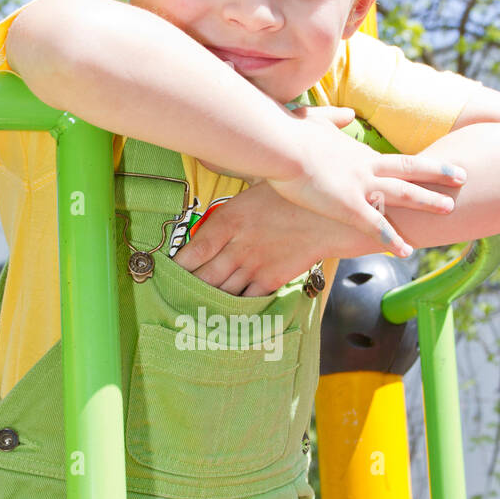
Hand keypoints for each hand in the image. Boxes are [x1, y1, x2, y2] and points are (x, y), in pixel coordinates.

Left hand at [171, 177, 411, 297]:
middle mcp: (236, 247)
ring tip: (191, 313)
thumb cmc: (296, 193)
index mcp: (227, 220)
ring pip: (221, 292)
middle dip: (185, 291)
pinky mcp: (272, 280)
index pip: (191, 251)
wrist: (334, 213)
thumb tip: (212, 184)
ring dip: (206, 303)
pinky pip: (246, 299)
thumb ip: (233, 201)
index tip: (165, 275)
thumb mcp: (256, 186)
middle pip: (201, 277)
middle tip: (170, 301)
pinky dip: (233, 308)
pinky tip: (224, 315)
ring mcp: (254, 266)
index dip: (175, 268)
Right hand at [269, 103, 464, 252]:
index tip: (442, 166)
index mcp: (359, 154)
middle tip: (464, 177)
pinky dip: (392, 239)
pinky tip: (406, 252)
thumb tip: (349, 114)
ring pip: (402, 195)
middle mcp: (367, 168)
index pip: (399, 161)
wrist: (280, 145)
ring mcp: (360, 186)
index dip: (423, 164)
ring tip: (450, 210)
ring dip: (427, 202)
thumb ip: (336, 118)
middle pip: (411, 171)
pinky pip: (375, 226)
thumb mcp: (317, 120)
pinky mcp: (347, 206)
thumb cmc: (291, 132)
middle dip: (439, 175)